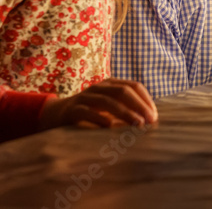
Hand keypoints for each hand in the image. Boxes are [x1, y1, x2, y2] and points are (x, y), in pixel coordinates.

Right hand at [38, 78, 157, 130]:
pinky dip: (100, 118)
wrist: (56, 115)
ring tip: (137, 124)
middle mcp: (100, 87)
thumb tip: (150, 121)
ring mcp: (85, 97)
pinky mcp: (73, 110)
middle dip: (139, 105)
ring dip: (125, 112)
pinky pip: (87, 112)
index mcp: (111, 84)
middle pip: (123, 91)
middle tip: (150, 121)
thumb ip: (126, 110)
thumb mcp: (109, 107)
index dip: (146, 100)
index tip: (154, 116)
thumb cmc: (90, 112)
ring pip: (108, 101)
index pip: (134, 86)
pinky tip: (110, 126)